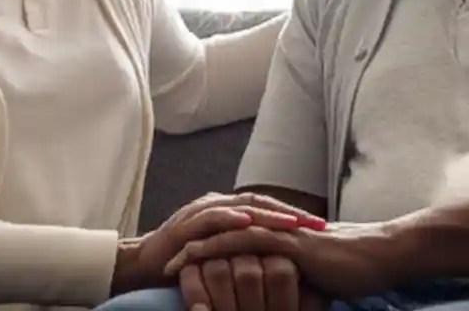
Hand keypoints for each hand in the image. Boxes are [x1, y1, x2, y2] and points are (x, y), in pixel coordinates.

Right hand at [112, 192, 326, 294]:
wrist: (144, 266)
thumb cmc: (187, 264)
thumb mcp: (224, 256)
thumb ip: (247, 251)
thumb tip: (283, 261)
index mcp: (229, 210)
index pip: (270, 208)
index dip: (297, 215)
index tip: (325, 228)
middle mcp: (218, 204)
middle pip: (262, 203)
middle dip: (291, 213)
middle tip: (318, 224)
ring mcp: (201, 212)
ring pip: (241, 207)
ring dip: (268, 215)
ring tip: (293, 224)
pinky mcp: (184, 224)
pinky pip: (210, 218)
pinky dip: (229, 218)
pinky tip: (248, 223)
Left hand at [164, 221, 397, 300]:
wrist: (379, 257)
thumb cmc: (351, 270)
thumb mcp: (312, 278)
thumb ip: (289, 281)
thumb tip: (278, 298)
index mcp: (275, 236)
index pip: (231, 240)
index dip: (204, 252)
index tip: (178, 266)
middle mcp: (273, 229)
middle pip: (221, 233)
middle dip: (190, 246)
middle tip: (161, 260)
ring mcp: (279, 232)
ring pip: (226, 233)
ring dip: (196, 246)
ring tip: (170, 261)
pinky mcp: (287, 241)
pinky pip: (245, 240)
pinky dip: (218, 247)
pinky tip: (199, 255)